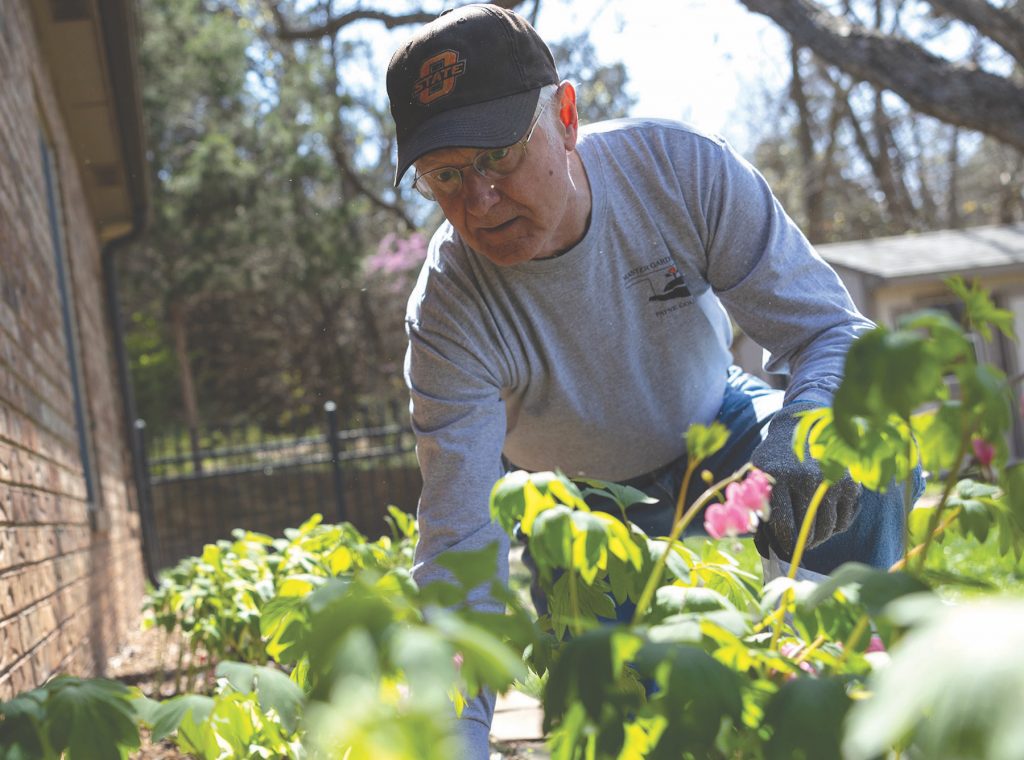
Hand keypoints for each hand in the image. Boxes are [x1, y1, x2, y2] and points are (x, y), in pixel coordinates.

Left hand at [751, 402, 860, 560]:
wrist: (802, 426)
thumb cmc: (775, 459)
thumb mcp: (760, 477)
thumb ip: (760, 509)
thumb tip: (766, 550)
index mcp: (779, 477)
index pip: (784, 525)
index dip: (783, 544)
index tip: (782, 549)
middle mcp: (807, 478)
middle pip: (807, 531)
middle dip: (799, 545)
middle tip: (795, 547)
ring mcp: (831, 480)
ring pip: (826, 529)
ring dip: (817, 539)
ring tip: (809, 537)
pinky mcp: (850, 483)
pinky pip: (843, 521)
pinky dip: (833, 529)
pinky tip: (822, 523)